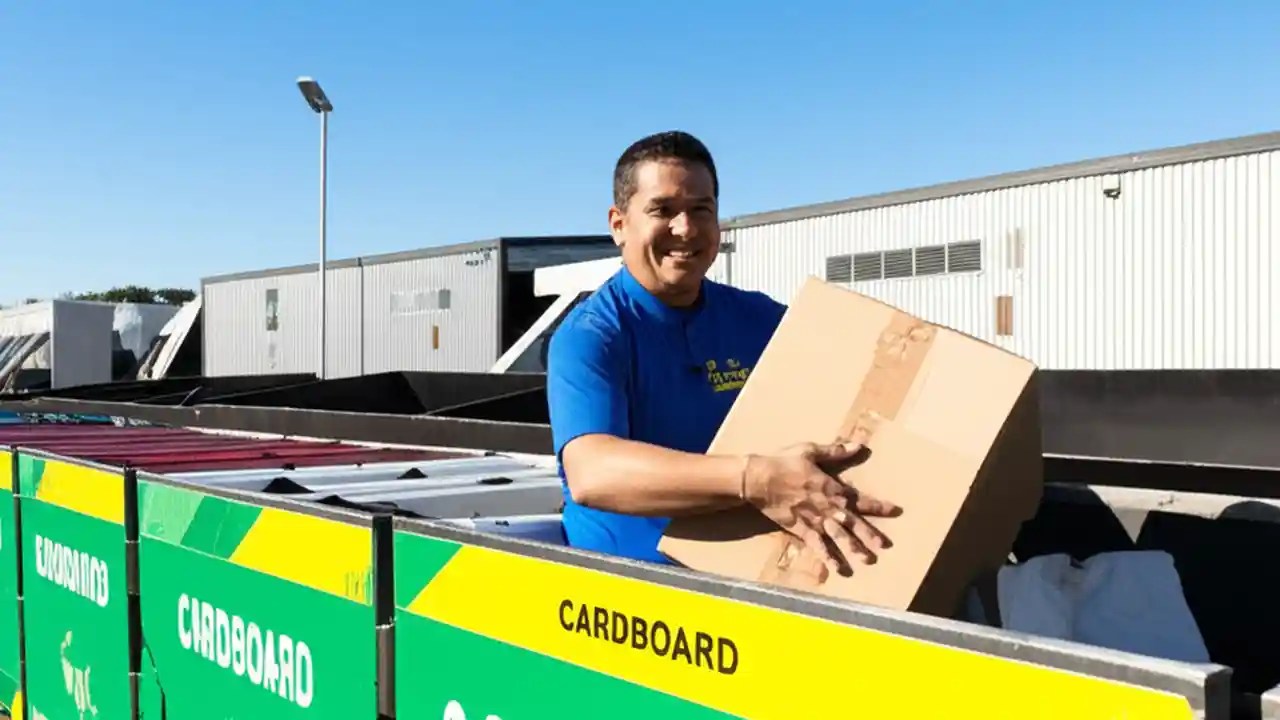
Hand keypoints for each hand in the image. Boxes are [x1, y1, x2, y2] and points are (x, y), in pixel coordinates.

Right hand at [742, 441, 899, 572]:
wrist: (759, 479)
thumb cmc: (784, 462)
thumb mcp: (810, 450)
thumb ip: (836, 451)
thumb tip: (859, 446)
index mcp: (832, 488)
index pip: (861, 499)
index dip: (879, 506)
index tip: (895, 511)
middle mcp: (827, 506)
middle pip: (853, 522)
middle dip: (870, 534)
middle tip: (885, 545)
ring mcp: (814, 520)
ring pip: (838, 536)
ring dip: (853, 548)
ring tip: (867, 560)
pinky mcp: (801, 529)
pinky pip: (816, 545)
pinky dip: (827, 557)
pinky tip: (836, 568)